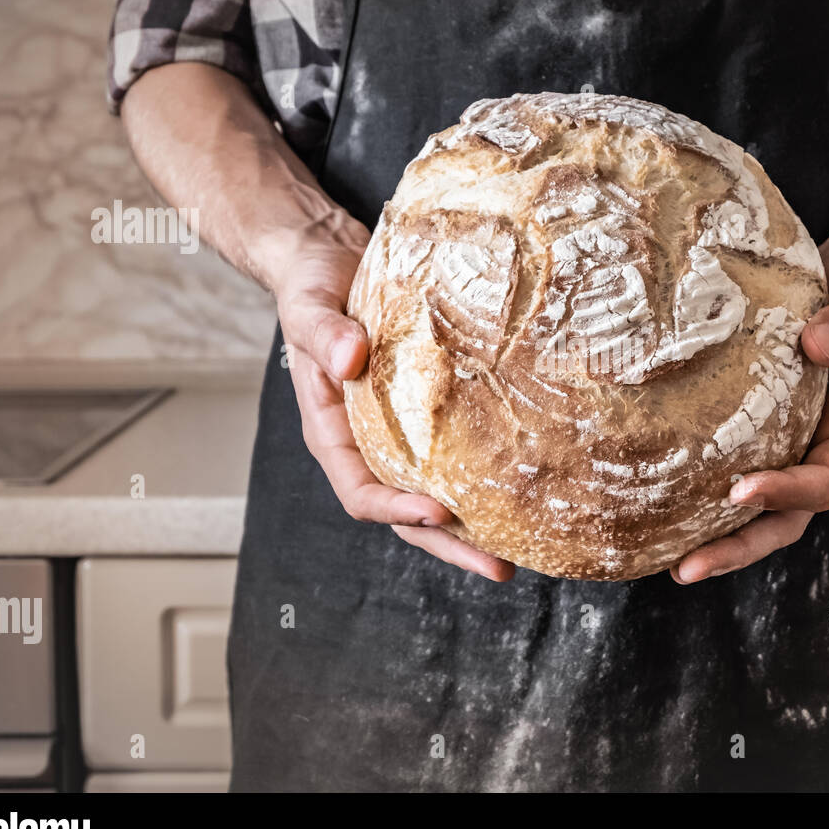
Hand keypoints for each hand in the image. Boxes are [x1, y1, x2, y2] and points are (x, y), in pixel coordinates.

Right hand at [272, 214, 515, 581]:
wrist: (329, 261)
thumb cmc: (312, 288)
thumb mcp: (308, 306)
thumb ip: (324, 334)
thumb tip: (352, 359)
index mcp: (332, 430)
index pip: (360, 490)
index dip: (395, 510)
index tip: (437, 514)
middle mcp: (367, 443)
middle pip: (405, 514)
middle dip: (450, 544)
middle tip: (499, 567)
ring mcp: (399, 433)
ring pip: (435, 494)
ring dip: (473, 528)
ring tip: (518, 552)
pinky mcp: (428, 414)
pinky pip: (455, 455)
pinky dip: (481, 480)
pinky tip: (520, 494)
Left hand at [670, 238, 828, 583]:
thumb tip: (814, 345)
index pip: (827, 479)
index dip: (788, 492)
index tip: (741, 490)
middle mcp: (824, 448)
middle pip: (788, 519)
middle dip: (741, 546)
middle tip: (688, 568)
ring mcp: (792, 446)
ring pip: (760, 513)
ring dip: (718, 541)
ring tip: (671, 564)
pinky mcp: (761, 434)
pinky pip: (733, 475)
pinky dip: (704, 502)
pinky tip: (662, 514)